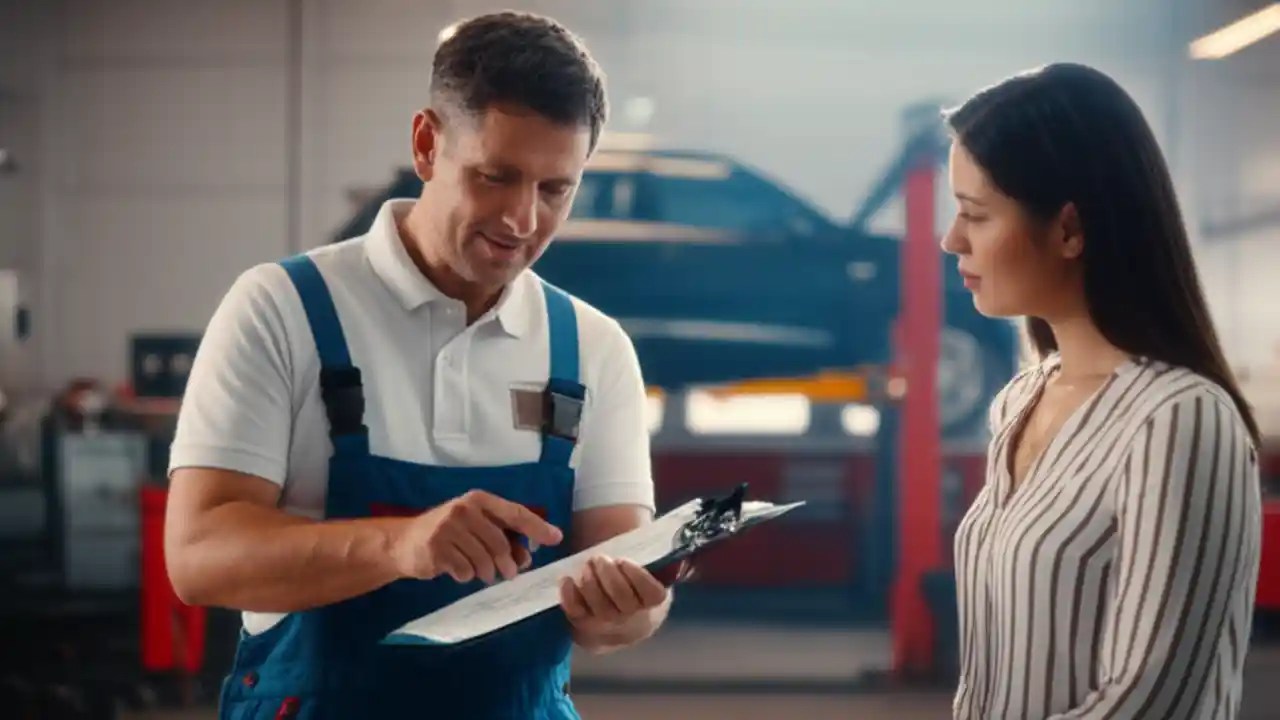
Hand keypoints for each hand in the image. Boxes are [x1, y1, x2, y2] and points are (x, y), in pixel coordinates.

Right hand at [390, 490, 562, 584]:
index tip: (556, 538)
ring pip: (484, 560)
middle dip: (508, 563)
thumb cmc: (448, 534)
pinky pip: (465, 571)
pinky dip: (467, 577)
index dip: (537, 527)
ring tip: (482, 574)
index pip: (515, 513)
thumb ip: (501, 537)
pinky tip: (459, 571)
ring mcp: (448, 528)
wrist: (404, 542)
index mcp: (479, 500)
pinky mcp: (436, 548)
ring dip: (487, 573)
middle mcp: (464, 509)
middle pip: (500, 542)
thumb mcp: (475, 528)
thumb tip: (527, 557)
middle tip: (510, 575)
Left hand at [558, 555, 668, 633]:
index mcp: (652, 602)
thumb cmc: (637, 587)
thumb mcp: (651, 574)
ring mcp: (608, 623)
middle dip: (608, 574)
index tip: (623, 561)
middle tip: (599, 558)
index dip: (637, 576)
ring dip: (590, 582)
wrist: (625, 621)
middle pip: (621, 596)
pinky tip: (567, 579)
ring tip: (588, 565)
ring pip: (599, 605)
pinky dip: (569, 596)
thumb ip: (653, 559)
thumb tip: (656, 535)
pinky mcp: (585, 625)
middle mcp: (631, 617)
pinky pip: (576, 612)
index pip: (650, 593)